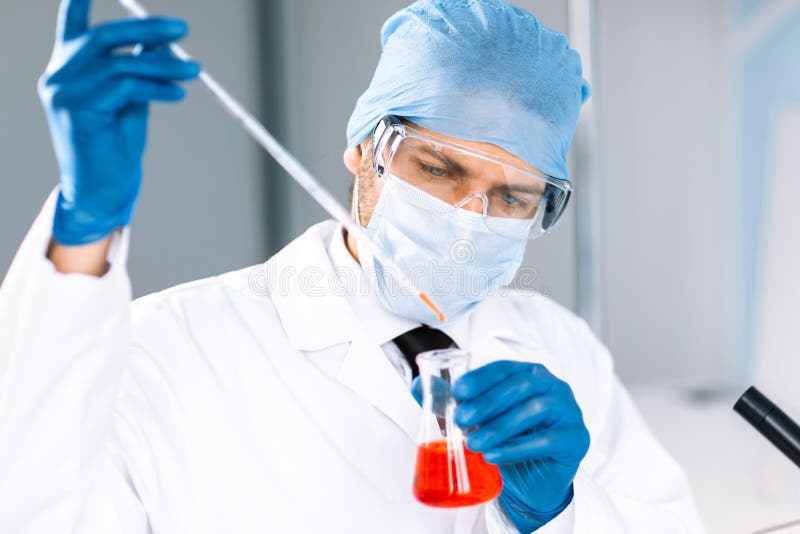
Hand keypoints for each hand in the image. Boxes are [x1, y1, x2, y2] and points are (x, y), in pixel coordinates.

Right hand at [39, 0, 199, 245]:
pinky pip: (125, 89)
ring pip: (120, 65)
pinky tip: (179, 93)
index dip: (80, 0)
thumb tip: (159, 39)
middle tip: (182, 29)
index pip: (71, 25)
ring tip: (195, 70)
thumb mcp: (130, 99)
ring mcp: (62, 93)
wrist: (102, 191)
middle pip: (103, 38)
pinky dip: (157, 87)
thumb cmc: (114, 147)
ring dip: (164, 65)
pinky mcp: (76, 112)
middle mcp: (58, 75)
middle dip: (146, 29)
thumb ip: (138, 68)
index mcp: (67, 68)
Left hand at [452, 361, 589, 530]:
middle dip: (487, 402)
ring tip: (473, 442)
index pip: (504, 368)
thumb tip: (418, 385)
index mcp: (530, 374)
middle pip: (520, 386)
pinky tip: (494, 456)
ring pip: (534, 410)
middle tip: (461, 419)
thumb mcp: (481, 419)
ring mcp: (569, 411)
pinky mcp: (576, 439)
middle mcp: (553, 387)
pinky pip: (546, 441)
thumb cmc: (510, 439)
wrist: (536, 479)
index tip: (458, 391)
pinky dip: (516, 448)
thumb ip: (453, 400)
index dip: (481, 378)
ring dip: (499, 427)